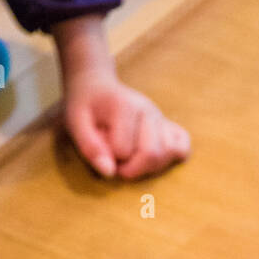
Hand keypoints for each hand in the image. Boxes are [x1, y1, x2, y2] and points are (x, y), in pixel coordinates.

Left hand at [64, 69, 190, 179]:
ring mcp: (160, 117)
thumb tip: (110, 173)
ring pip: (167, 153)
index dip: (109, 157)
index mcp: (124, 106)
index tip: (100, 151)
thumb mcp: (75, 123)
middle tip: (116, 164)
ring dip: (148, 167)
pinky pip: (183, 145)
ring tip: (132, 161)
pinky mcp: (167, 124)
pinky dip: (172, 157)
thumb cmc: (84, 106)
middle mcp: (147, 109)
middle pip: (151, 153)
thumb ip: (90, 148)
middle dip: (131, 168)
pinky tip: (155, 160)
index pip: (123, 150)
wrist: (96, 85)